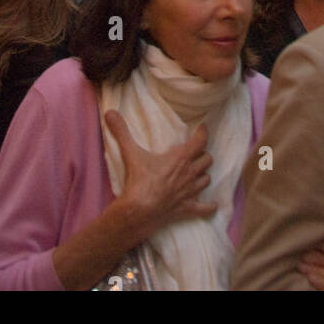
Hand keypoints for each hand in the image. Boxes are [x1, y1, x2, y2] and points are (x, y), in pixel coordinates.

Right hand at [105, 110, 216, 238]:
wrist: (138, 211)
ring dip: (203, 175)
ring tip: (198, 173)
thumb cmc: (139, 180)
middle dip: (202, 155)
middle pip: (207, 160)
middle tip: (195, 153)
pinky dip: (209, 207)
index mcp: (180, 158)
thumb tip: (110, 113)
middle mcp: (189, 173)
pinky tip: (212, 206)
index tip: (203, 128)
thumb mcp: (131, 153)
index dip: (203, 133)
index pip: (200, 141)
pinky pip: (204, 208)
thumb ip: (122, 132)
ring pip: (206, 180)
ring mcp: (190, 192)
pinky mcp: (187, 209)